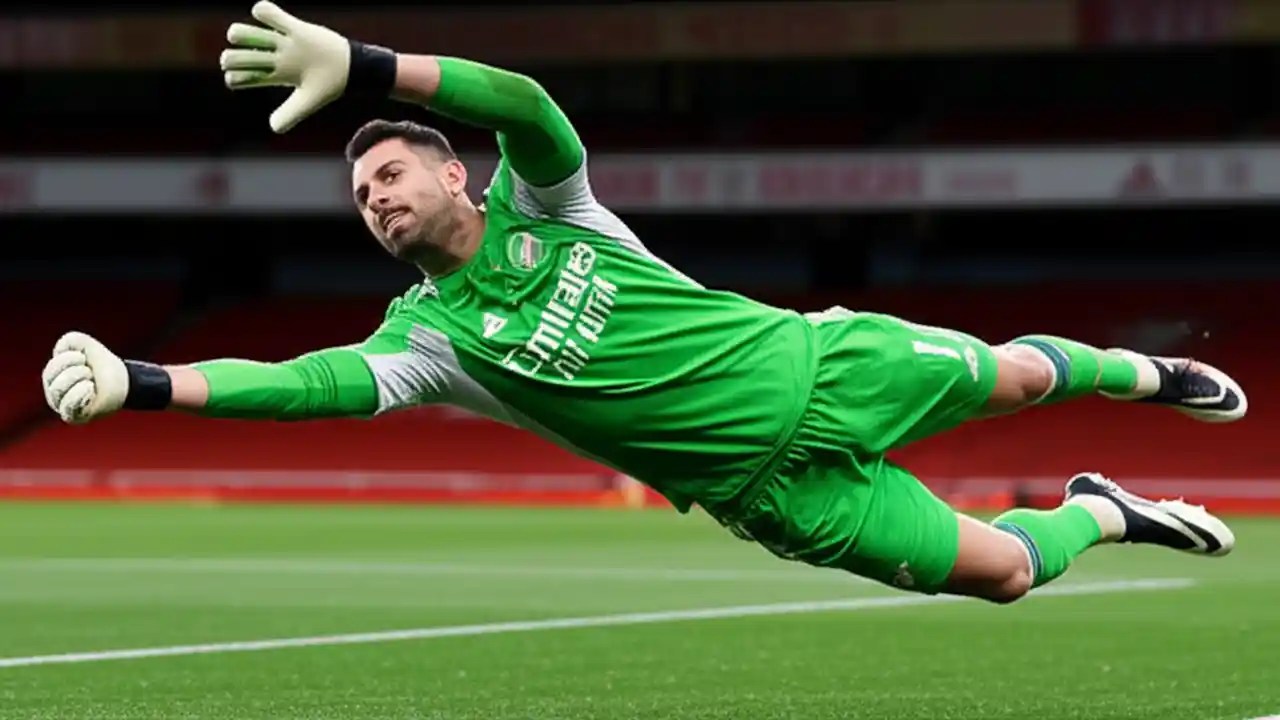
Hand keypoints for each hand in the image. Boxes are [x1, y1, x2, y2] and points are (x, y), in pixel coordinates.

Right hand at [42, 332, 128, 424]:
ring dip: (81, 381)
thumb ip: (70, 340)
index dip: (71, 358)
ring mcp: (62, 406)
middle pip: (53, 379)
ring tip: (92, 382)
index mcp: (52, 376)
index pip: (52, 367)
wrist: (122, 381)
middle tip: (90, 373)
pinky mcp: (73, 416)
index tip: (84, 360)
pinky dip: (79, 395)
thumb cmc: (102, 365)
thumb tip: (59, 351)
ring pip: (58, 390)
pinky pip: (67, 406)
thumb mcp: (86, 345)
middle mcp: (52, 392)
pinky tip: (90, 390)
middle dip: (77, 371)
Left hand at [220, 1, 351, 132]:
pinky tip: (265, 17)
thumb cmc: (329, 86)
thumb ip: (290, 115)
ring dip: (241, 35)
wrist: (352, 68)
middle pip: (240, 55)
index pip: (243, 76)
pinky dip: (262, 12)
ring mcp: (283, 42)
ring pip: (248, 33)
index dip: (235, 77)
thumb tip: (273, 127)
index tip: (236, 79)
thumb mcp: (308, 102)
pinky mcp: (295, 27)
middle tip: (235, 59)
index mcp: (276, 76)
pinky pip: (269, 13)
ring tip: (243, 38)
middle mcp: (276, 58)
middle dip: (233, 57)